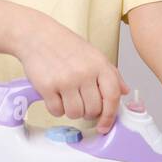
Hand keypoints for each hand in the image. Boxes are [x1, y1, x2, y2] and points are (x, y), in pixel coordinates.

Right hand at [11, 11, 128, 133]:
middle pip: (93, 110)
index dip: (110, 116)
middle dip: (87, 112)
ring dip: (71, 111)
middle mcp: (84, 72)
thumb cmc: (65, 44)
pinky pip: (56, 111)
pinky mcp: (47, 87)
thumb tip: (124, 91)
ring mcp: (66, 80)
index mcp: (99, 64)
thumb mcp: (93, 54)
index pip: (112, 96)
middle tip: (80, 102)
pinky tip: (55, 96)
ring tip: (66, 97)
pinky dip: (56, 108)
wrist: (37, 35)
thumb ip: (111, 73)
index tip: (104, 125)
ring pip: (75, 114)